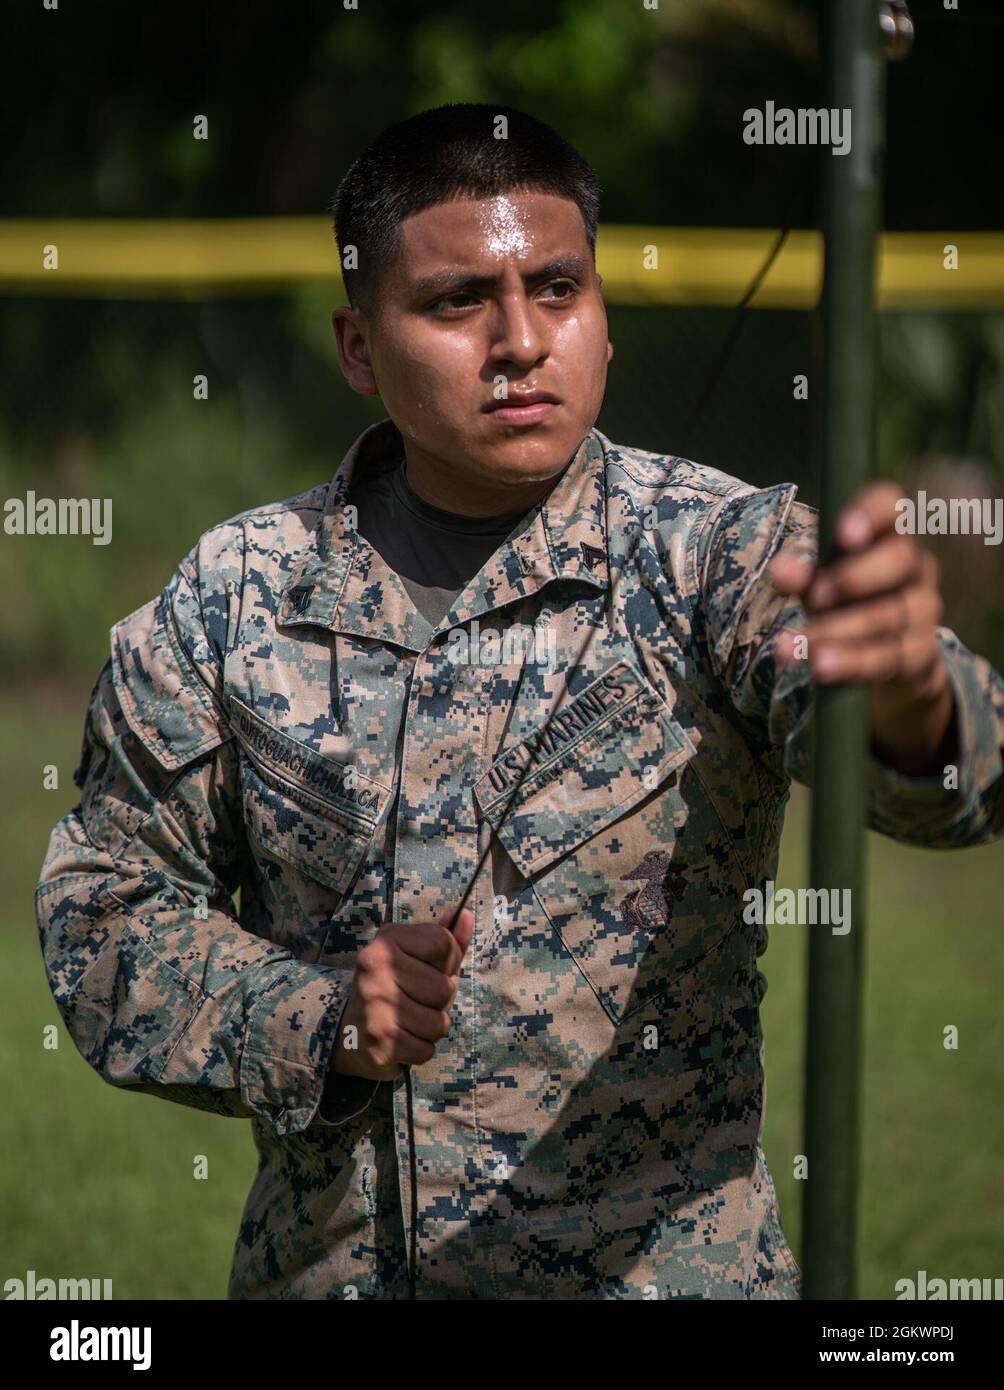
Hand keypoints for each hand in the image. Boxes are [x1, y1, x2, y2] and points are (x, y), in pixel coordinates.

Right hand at [329, 910, 474, 1081]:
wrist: (349, 1030)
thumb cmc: (395, 987)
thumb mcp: (418, 956)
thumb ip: (445, 938)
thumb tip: (465, 915)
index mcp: (388, 939)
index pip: (443, 943)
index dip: (449, 962)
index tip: (432, 970)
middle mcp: (376, 967)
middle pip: (445, 987)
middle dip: (441, 1000)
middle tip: (418, 999)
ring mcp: (375, 1004)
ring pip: (439, 1023)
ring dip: (432, 1027)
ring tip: (412, 1020)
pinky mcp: (378, 1039)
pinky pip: (425, 1049)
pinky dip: (420, 1049)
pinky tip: (403, 1038)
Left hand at [768, 480, 956, 775]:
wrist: (886, 663)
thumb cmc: (846, 605)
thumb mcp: (819, 586)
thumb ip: (802, 576)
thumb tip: (781, 572)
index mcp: (889, 536)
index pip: (890, 506)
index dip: (870, 513)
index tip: (843, 535)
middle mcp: (916, 568)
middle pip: (899, 558)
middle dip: (853, 577)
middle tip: (816, 596)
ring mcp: (923, 610)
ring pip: (886, 615)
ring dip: (835, 630)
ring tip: (791, 644)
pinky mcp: (921, 653)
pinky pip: (889, 657)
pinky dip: (851, 662)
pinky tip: (820, 667)